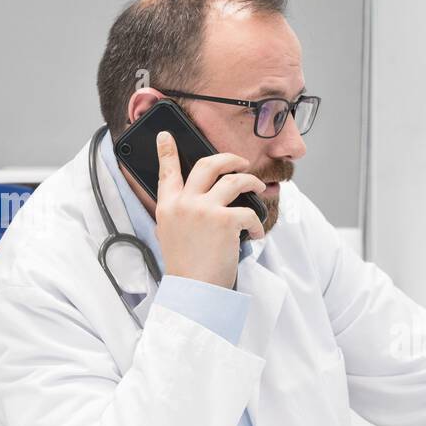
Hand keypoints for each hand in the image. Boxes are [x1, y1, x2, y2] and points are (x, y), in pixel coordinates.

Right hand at [153, 131, 265, 288]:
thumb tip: (196, 202)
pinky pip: (249, 211)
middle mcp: (184, 203)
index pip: (167, 172)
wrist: (193, 289)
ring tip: (259, 186)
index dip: (167, 152)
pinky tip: (256, 234)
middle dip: (228, 158)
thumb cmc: (186, 267)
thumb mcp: (170, 235)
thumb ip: (179, 214)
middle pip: (208, 165)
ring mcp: (205, 209)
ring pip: (235, 180)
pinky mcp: (226, 220)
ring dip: (252, 181)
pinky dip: (257, 223)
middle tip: (240, 162)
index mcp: (168, 206)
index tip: (166, 136)